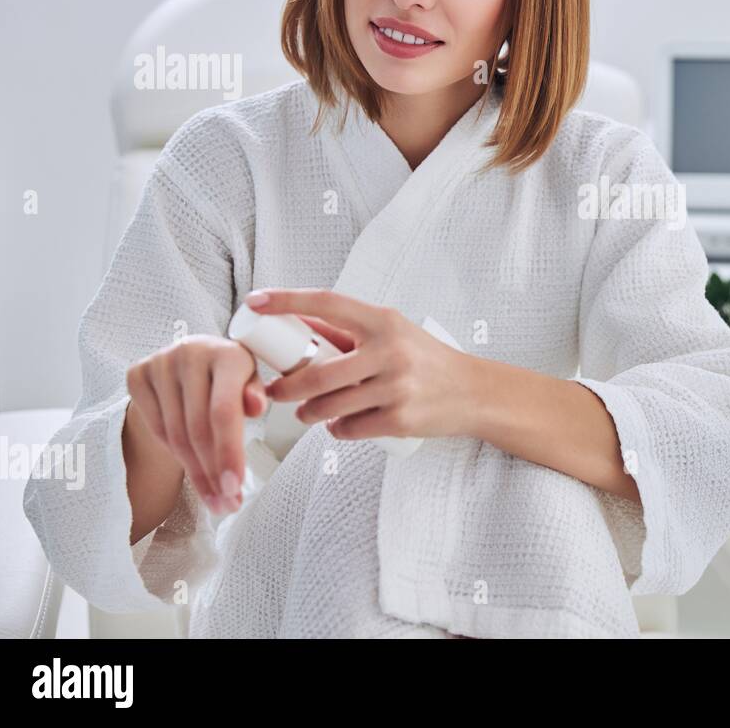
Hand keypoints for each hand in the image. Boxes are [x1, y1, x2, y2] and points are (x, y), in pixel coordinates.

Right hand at [126, 335, 267, 514]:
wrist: (192, 363)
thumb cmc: (230, 378)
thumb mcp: (251, 384)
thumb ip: (255, 395)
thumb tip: (256, 406)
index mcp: (227, 353)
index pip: (223, 412)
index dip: (228, 453)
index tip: (234, 487)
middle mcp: (191, 352)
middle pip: (198, 429)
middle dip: (212, 473)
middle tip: (226, 504)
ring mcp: (160, 362)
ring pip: (176, 434)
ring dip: (195, 474)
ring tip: (214, 499)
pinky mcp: (137, 373)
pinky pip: (156, 428)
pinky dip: (174, 454)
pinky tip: (192, 469)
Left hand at [244, 289, 482, 442]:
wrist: (472, 392)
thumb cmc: (426, 360)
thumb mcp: (394, 333)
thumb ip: (349, 332)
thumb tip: (300, 324)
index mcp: (384, 321)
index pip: (328, 303)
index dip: (288, 301)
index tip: (257, 300)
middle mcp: (390, 351)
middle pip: (317, 373)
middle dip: (286, 387)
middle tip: (274, 391)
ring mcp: (395, 387)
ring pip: (328, 406)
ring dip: (309, 413)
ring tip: (308, 412)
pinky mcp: (400, 420)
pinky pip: (348, 429)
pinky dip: (337, 430)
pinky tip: (341, 424)